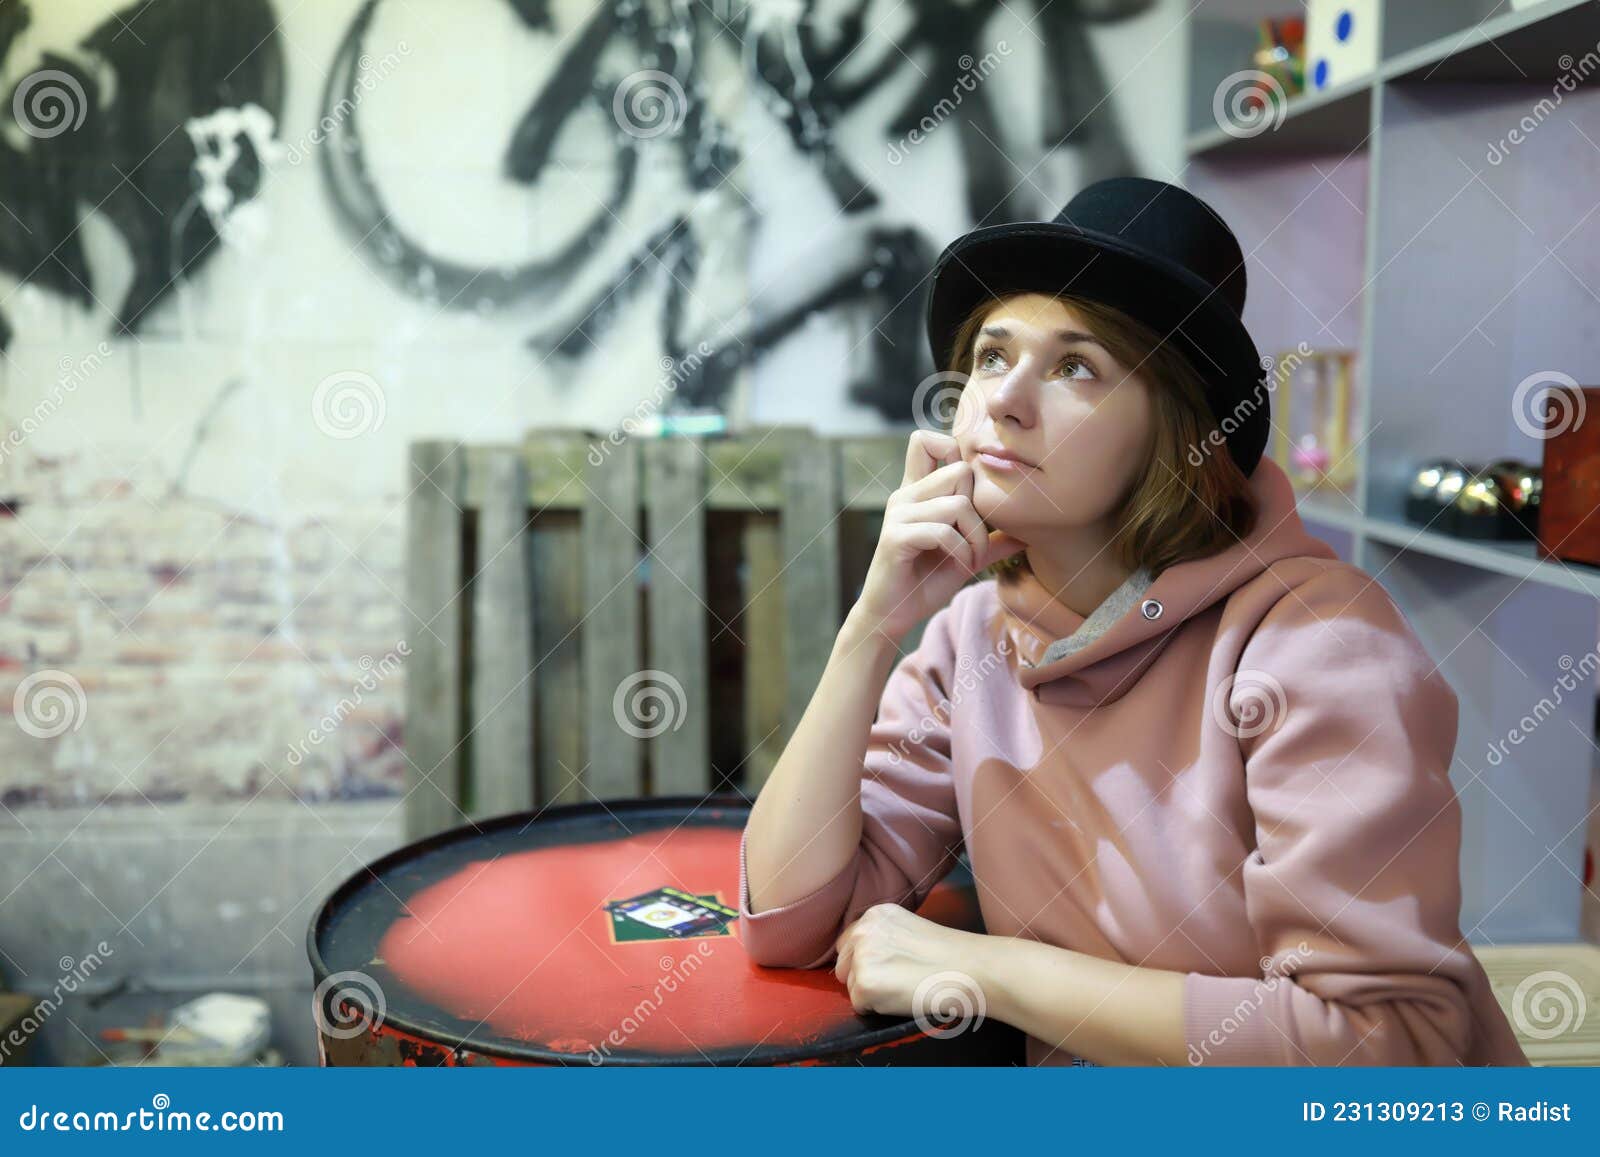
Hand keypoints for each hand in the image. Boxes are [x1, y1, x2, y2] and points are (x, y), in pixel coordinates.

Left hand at [832, 902, 987, 1021]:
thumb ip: (883, 938)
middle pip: (844, 964)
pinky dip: (877, 1009)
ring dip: (871, 993)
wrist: (971, 970)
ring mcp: (862, 956)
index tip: (890, 967)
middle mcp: (863, 930)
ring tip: (904, 986)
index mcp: (875, 914)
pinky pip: (860, 1005)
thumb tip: (864, 958)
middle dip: (864, 976)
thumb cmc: (950, 956)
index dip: (867, 960)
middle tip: (899, 979)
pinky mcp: (865, 984)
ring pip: (851, 986)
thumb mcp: (909, 929)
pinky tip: (903, 998)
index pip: (849, 943)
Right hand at [850, 430, 1025, 644]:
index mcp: (917, 491)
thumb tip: (1028, 534)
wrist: (891, 615)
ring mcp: (898, 514)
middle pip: (960, 470)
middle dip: (979, 509)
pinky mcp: (896, 537)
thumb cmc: (925, 582)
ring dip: (975, 537)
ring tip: (972, 559)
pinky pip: (943, 531)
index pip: (926, 440)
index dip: (955, 453)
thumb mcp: (966, 555)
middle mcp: (905, 496)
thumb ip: (991, 540)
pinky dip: (961, 552)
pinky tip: (959, 566)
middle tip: (977, 542)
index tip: (970, 498)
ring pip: (958, 504)